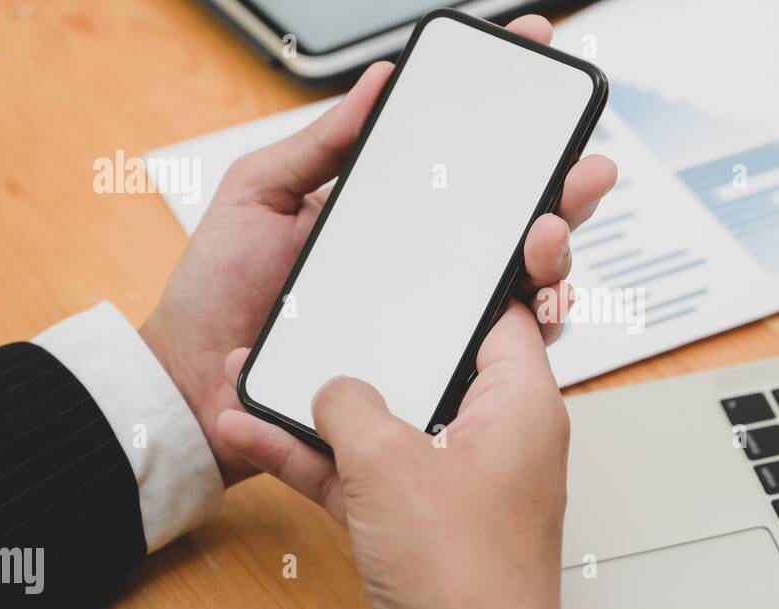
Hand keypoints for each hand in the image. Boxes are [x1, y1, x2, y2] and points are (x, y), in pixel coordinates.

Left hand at [139, 15, 614, 486]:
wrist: (196, 380)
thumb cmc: (219, 293)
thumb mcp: (259, 193)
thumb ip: (322, 142)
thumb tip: (383, 81)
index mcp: (390, 214)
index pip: (465, 164)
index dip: (509, 117)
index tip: (536, 59)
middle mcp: (423, 264)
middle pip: (515, 223)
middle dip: (566, 190)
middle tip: (583, 170)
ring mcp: (430, 315)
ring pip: (523, 286)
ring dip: (557, 256)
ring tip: (552, 235)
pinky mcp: (429, 366)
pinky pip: (500, 351)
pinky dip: (534, 327)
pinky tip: (541, 304)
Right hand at [287, 302, 567, 608]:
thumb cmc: (470, 575)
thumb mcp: (390, 464)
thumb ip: (352, 408)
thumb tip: (332, 390)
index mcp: (521, 405)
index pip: (503, 319)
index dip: (458, 290)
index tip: (416, 269)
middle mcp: (495, 438)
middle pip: (428, 371)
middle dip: (366, 351)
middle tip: (324, 320)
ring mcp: (455, 481)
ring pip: (385, 426)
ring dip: (323, 409)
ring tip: (265, 376)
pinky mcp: (419, 522)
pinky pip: (364, 474)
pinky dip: (317, 459)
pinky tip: (257, 435)